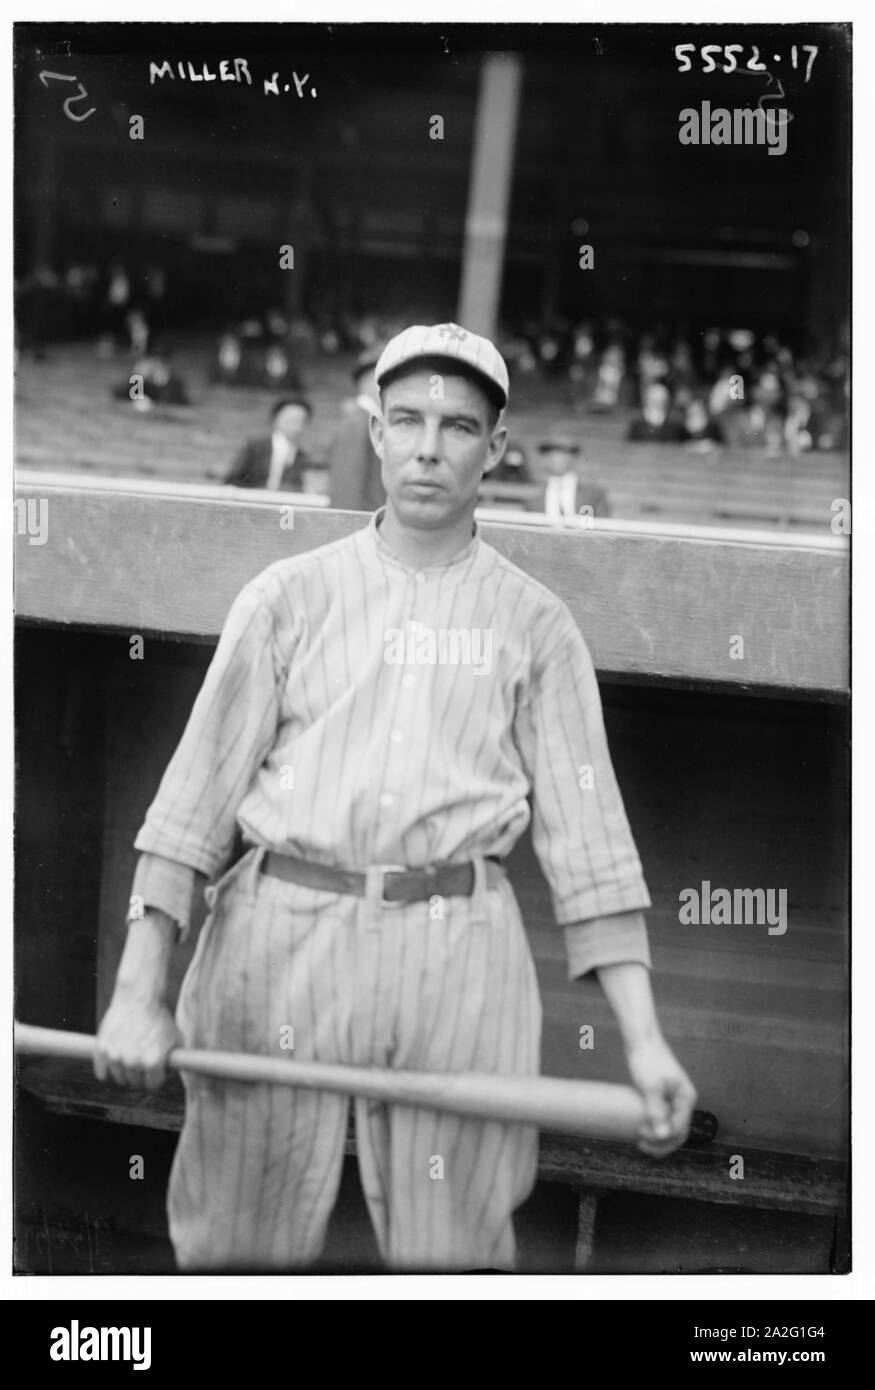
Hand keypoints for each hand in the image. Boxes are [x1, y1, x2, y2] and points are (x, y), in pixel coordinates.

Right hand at [94, 989, 181, 1090]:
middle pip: (134, 1083)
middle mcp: (133, 1062)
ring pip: (118, 1079)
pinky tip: (114, 1061)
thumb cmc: (159, 1018)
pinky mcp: (101, 1050)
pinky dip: (106, 1070)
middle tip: (141, 1062)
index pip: (152, 1086)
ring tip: (130, 1057)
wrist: (138, 998)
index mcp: (152, 1062)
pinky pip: (102, 1073)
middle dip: (140, 1075)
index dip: (155, 1078)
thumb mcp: (175, 1039)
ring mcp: (115, 1057)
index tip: (154, 1071)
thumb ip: (174, 1060)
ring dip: (124, 1072)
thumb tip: (171, 1074)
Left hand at [624, 1034, 696, 1156]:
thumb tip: (662, 1136)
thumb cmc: (647, 1059)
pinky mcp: (664, 1095)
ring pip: (670, 1126)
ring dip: (658, 1137)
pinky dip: (655, 1126)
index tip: (641, 1138)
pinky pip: (663, 1117)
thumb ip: (656, 1111)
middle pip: (678, 1131)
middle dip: (661, 1143)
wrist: (642, 1039)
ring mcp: (674, 1098)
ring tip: (639, 1140)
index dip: (662, 1140)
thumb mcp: (650, 1087)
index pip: (679, 1130)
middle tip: (640, 1145)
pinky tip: (641, 1128)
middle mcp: (684, 1100)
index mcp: (686, 1098)